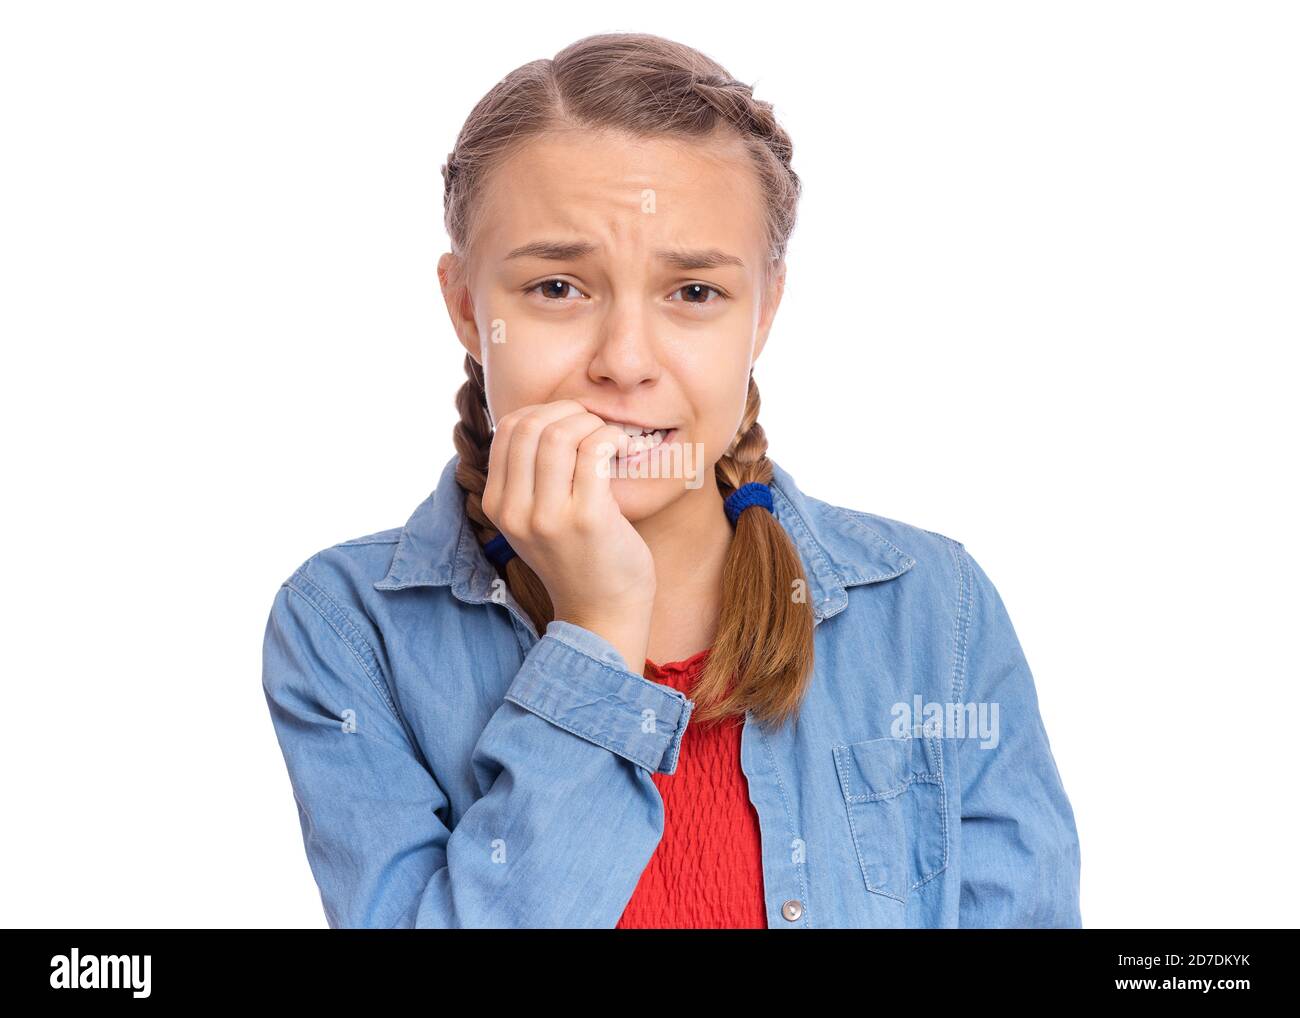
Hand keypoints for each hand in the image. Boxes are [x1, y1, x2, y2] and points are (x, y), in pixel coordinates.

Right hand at [481, 400, 656, 670]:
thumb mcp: (535, 520)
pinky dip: (613, 438)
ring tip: (610, 440)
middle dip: (569, 412)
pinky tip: (625, 450)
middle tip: (594, 426)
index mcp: (498, 505)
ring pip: (561, 434)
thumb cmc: (578, 557)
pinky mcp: (587, 519)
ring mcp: (548, 517)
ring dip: (592, 424)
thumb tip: (544, 418)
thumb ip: (529, 477)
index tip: (572, 422)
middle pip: (532, 426)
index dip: (544, 411)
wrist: (603, 612)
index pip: (508, 429)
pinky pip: (595, 450)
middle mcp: (515, 512)